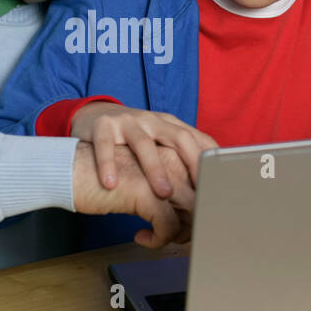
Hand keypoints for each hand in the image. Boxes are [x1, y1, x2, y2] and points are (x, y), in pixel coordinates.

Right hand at [70, 102, 217, 199]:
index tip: (217, 186)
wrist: (92, 117)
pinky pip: (105, 145)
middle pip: (178, 138)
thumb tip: (207, 188)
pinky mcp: (101, 126)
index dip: (209, 163)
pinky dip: (108, 164)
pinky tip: (111, 183)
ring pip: (143, 143)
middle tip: (199, 191)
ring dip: (155, 168)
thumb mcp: (158, 142)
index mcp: (169, 125)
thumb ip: (179, 158)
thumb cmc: (131, 139)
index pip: (198, 140)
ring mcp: (127, 122)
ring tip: (163, 193)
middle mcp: (152, 121)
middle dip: (191, 164)